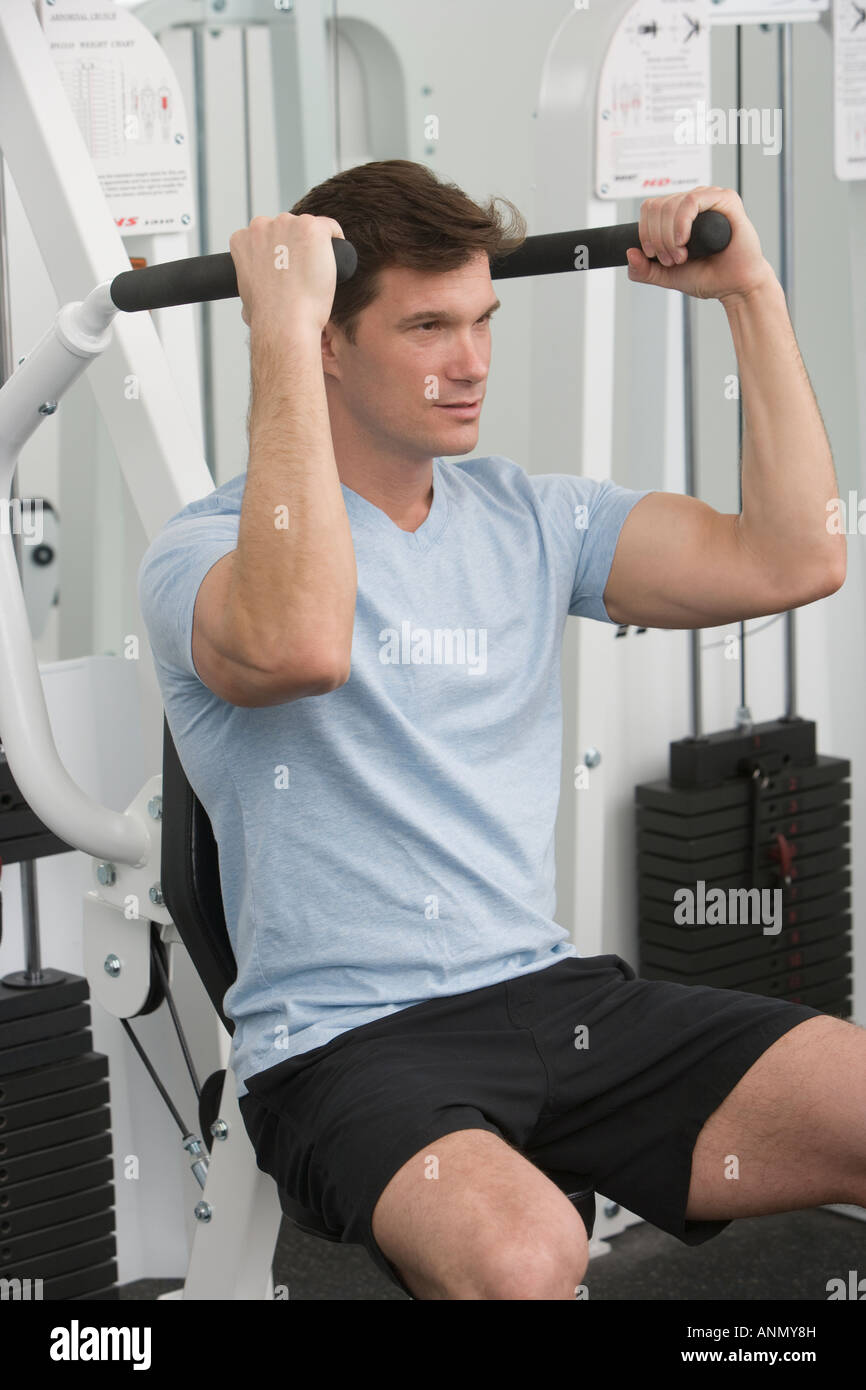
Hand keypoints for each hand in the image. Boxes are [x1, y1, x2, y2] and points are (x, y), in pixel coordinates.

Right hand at [229, 211, 345, 332]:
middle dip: (296, 246)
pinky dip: (335, 240)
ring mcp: (287, 224)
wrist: (285, 321)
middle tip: (305, 272)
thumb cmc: (268, 318)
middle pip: (287, 228)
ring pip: (307, 228)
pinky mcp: (311, 228)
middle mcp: (261, 226)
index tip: (288, 267)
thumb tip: (252, 305)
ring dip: (314, 245)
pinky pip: (330, 227)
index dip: (279, 252)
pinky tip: (338, 257)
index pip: (266, 235)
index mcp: (243, 239)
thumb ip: (250, 290)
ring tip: (318, 271)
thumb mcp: (247, 301)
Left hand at [626, 187, 774, 303]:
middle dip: (657, 239)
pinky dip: (681, 223)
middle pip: (657, 206)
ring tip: (681, 256)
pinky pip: (691, 200)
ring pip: (671, 204)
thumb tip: (629, 253)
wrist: (734, 286)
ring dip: (668, 236)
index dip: (645, 233)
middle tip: (672, 260)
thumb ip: (644, 269)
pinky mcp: (725, 200)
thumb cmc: (707, 276)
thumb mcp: (666, 275)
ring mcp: (709, 198)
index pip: (650, 208)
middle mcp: (692, 202)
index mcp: (678, 214)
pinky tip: (684, 241)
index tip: (654, 257)